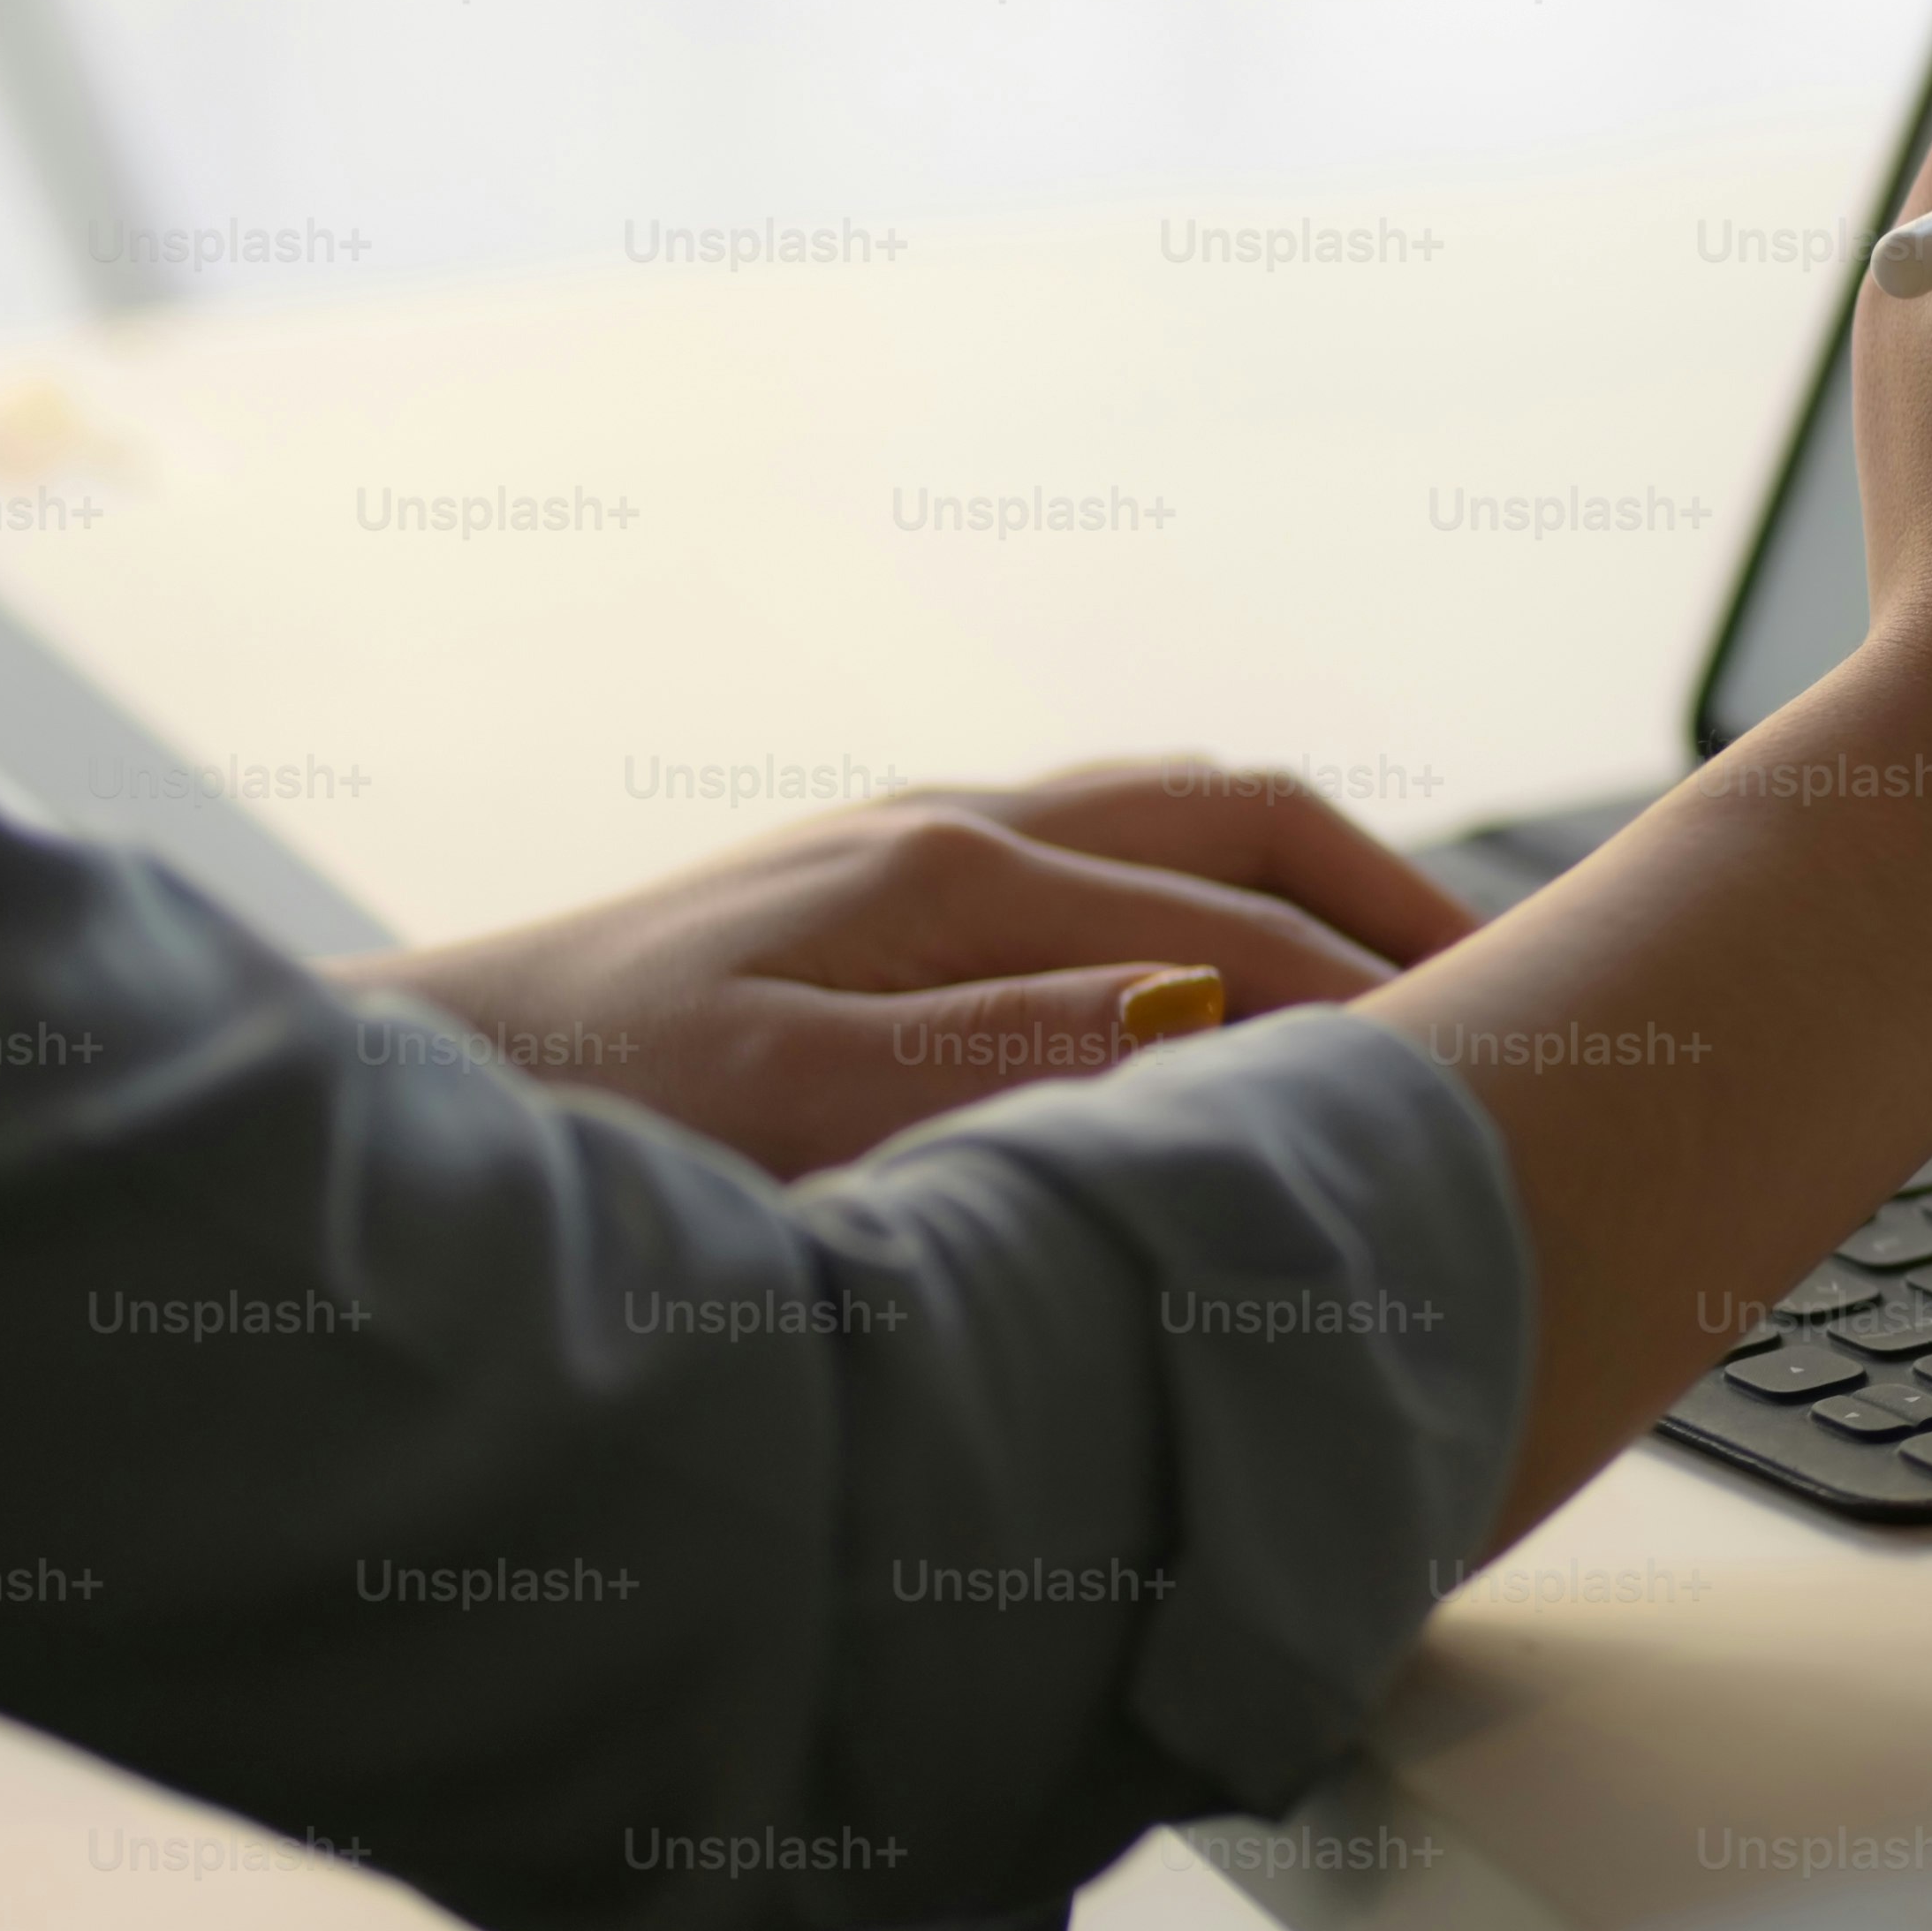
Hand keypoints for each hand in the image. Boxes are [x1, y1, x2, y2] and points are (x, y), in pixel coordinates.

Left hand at [343, 762, 1479, 1177]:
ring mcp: (917, 838)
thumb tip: (1205, 1012)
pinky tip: (1236, 970)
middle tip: (1522, 988)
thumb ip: (1006, 1052)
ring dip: (1317, 877)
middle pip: (1245, 814)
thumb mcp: (791, 1102)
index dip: (1386, 1002)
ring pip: (1183, 811)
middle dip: (1395, 896)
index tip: (1511, 1068)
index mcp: (958, 872)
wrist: (409, 1093)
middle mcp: (956, 825)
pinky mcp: (878, 882)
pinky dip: (1222, 887)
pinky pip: (1111, 849)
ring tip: (1419, 969)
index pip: (1246, 929)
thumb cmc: (585, 1119)